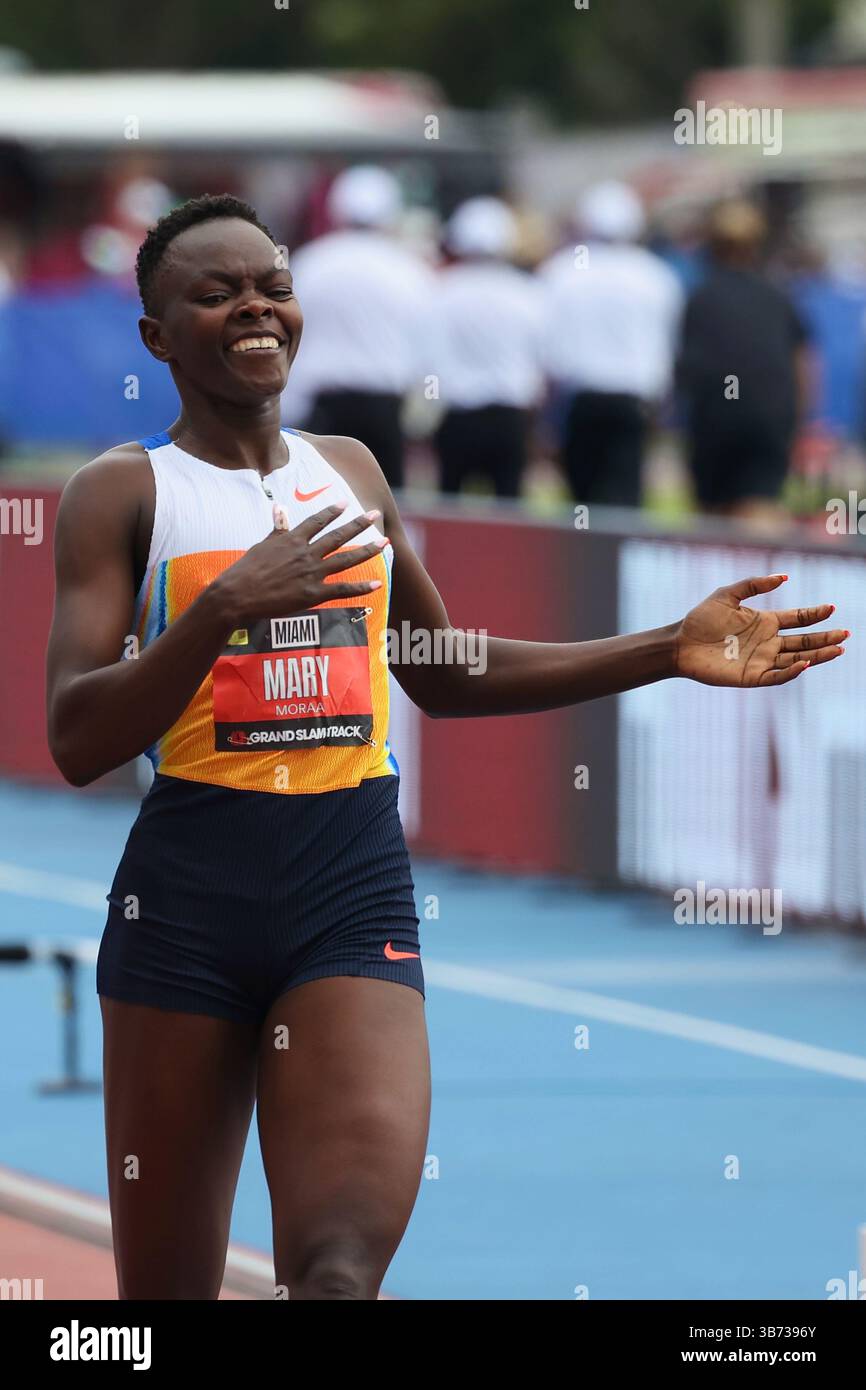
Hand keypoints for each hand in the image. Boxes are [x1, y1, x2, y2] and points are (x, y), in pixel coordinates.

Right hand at [213, 503, 386, 624]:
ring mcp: (311, 573)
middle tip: (374, 514)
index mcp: (292, 539)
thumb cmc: (246, 570)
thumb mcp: (261, 544)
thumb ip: (277, 527)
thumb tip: (280, 507)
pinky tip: (377, 583)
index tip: (345, 502)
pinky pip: (342, 589)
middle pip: (337, 536)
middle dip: (358, 524)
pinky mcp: (312, 594)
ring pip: (345, 559)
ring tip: (383, 542)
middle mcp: (305, 553)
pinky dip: (360, 587)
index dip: (332, 511)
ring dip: (367, 550)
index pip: (317, 521)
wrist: (237, 594)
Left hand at [674, 574, 848, 686]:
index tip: (832, 608)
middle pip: (803, 640)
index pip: (797, 619)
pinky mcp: (751, 677)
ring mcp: (761, 660)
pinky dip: (792, 671)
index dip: (815, 614)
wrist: (680, 644)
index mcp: (764, 622)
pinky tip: (805, 662)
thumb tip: (784, 577)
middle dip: (825, 638)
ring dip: (817, 655)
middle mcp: (767, 642)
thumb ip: (755, 585)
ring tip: (838, 649)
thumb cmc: (700, 619)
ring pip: (797, 658)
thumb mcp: (728, 595)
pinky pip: (776, 676)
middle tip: (846, 634)